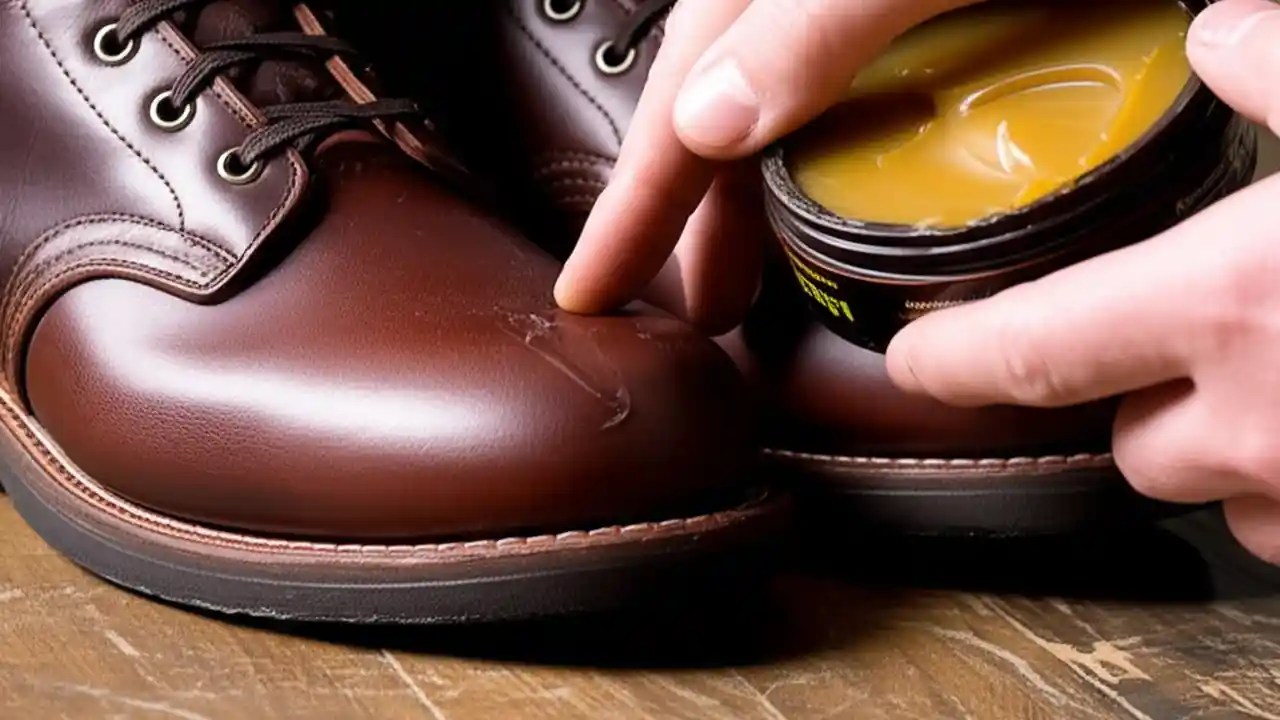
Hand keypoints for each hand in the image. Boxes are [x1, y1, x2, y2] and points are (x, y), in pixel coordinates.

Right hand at [554, 0, 976, 332]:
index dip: (631, 208)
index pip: (673, 108)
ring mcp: (834, 2)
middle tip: (688, 306)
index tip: (594, 288)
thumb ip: (814, 26)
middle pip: (709, 115)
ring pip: (764, 106)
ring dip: (748, 195)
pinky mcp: (894, 8)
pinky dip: (813, 148)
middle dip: (687, 220)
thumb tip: (710, 125)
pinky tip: (825, 176)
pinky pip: (825, 87)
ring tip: (746, 274)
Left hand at [885, 0, 1279, 562]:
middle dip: (1119, 397)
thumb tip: (1215, 32)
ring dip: (1212, 442)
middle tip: (1149, 341)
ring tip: (1256, 375)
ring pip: (1215, 491)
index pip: (1027, 350)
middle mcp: (1260, 423)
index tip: (913, 361)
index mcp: (1230, 303)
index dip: (950, 361)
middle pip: (1126, 441)